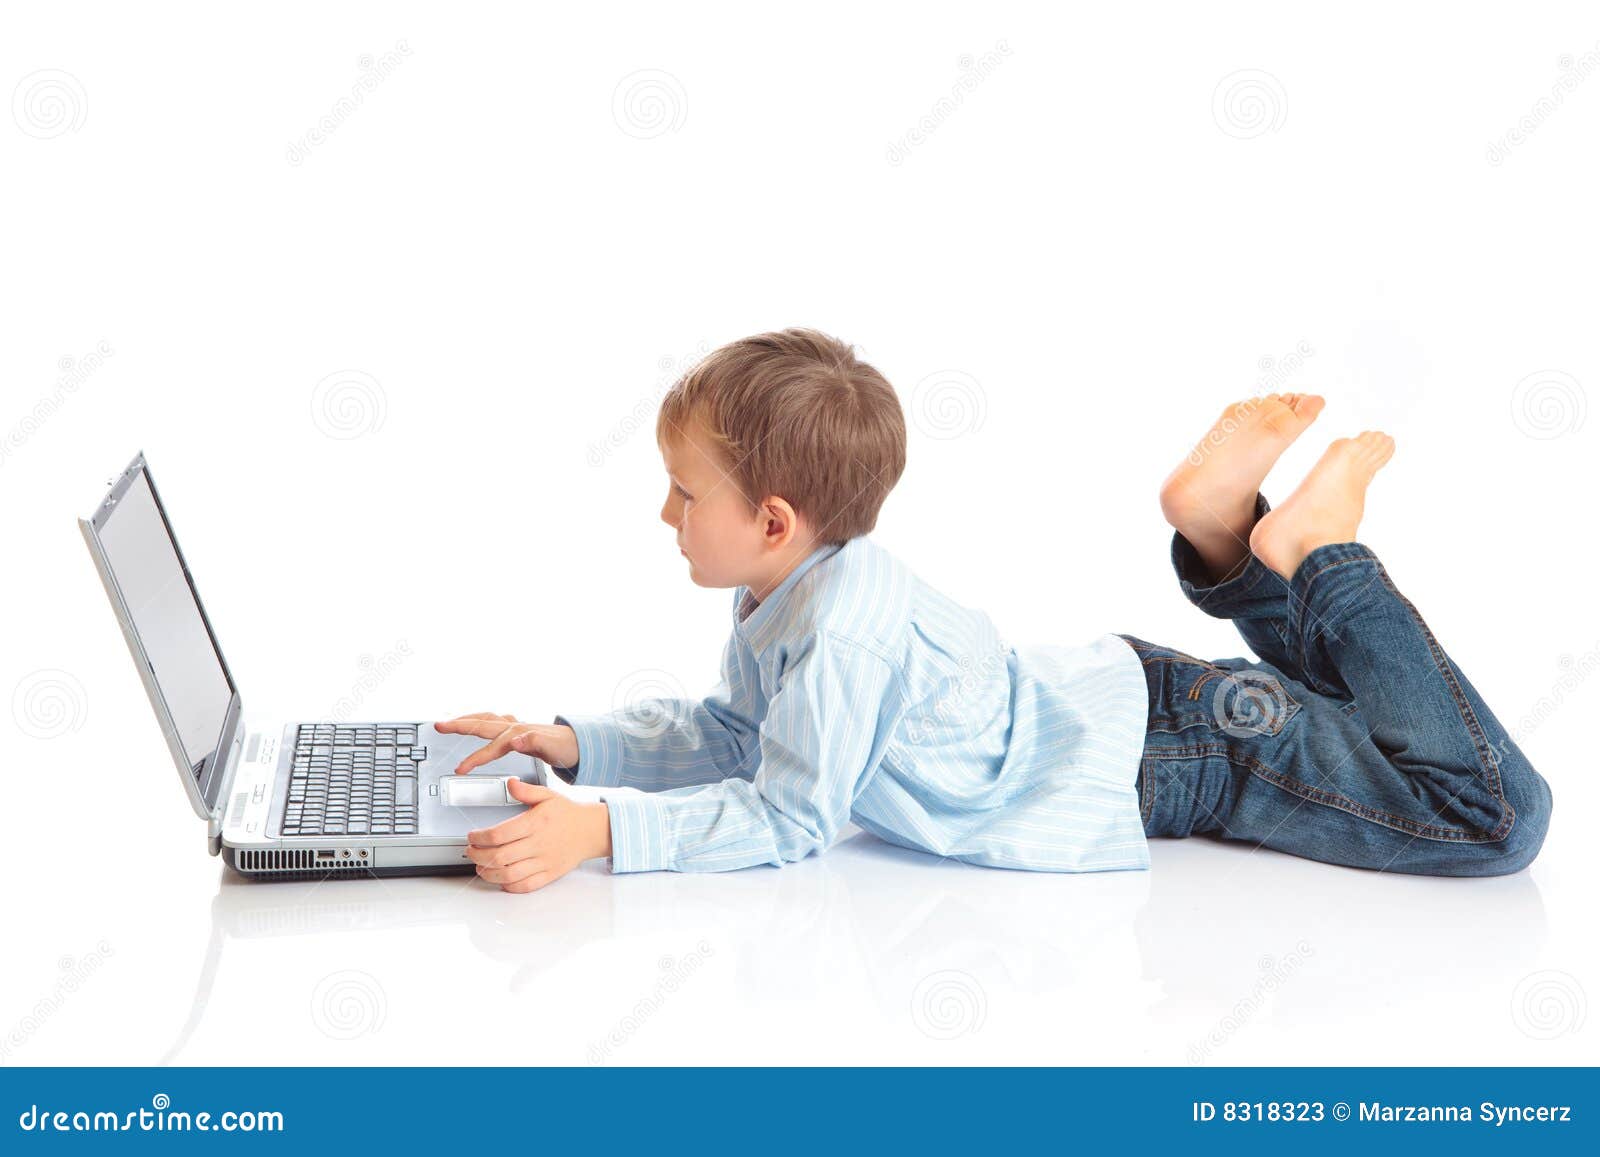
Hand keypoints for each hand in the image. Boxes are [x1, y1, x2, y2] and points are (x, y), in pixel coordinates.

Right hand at [434, 712, 579, 774]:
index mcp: (519, 734)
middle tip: (438, 726)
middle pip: (482, 723)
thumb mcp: (554, 748)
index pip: (491, 747)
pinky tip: (476, 725)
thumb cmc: (568, 748)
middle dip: (459, 725)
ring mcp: (516, 726)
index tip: (460, 768)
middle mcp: (515, 727)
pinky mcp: (518, 730)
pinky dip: (480, 722)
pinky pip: (493, 723)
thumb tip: (516, 740)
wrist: (580, 743)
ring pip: (486, 719)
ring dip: (467, 720)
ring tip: (449, 723)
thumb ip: (536, 742)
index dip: (475, 758)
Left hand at [463, 779, 610, 892]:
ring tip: (481, 866)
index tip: (472, 837)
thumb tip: (510, 783)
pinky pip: (526, 885)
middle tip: (471, 852)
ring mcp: (544, 861)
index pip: (498, 834)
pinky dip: (509, 885)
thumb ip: (527, 791)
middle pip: (498, 856)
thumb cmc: (568, 814)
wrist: (592, 830)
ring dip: (489, 873)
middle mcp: (538, 844)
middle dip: (478, 856)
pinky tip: (501, 878)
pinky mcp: (550, 874)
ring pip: (509, 874)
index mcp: (535, 823)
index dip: (478, 838)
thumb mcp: (548, 795)